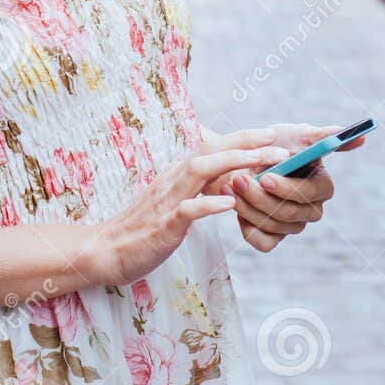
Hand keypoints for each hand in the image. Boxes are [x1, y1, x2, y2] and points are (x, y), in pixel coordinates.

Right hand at [95, 128, 288, 285]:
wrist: (107, 250)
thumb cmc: (143, 227)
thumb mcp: (174, 202)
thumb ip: (197, 189)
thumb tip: (228, 179)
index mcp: (176, 174)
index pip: (211, 148)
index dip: (240, 139)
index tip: (268, 135)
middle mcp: (172, 180)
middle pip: (210, 151)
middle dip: (245, 143)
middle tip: (277, 142)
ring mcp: (167, 201)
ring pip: (200, 171)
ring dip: (233, 163)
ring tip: (262, 161)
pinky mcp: (163, 225)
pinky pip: (187, 210)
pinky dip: (208, 204)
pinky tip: (229, 202)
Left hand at [208, 122, 368, 252]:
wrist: (241, 161)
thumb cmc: (272, 145)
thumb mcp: (297, 135)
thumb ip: (325, 136)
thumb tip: (360, 138)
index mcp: (322, 187)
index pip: (311, 194)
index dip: (288, 188)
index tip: (265, 177)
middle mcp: (310, 210)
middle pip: (289, 213)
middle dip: (260, 196)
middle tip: (239, 178)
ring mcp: (292, 227)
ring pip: (272, 225)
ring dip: (248, 205)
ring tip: (232, 185)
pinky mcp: (273, 238)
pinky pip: (262, 242)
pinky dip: (246, 225)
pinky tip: (236, 204)